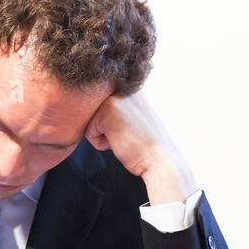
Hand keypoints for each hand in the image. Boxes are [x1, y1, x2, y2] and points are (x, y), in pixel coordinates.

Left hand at [83, 87, 196, 204]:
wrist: (160, 160)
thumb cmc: (145, 147)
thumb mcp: (133, 120)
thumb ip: (118, 111)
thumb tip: (93, 110)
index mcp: (131, 88)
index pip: (101, 109)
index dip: (113, 128)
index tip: (133, 131)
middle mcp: (124, 88)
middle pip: (93, 115)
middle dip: (106, 131)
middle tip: (129, 135)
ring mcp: (116, 97)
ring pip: (90, 123)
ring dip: (104, 137)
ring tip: (126, 137)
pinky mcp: (108, 110)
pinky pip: (89, 132)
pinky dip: (101, 143)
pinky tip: (121, 141)